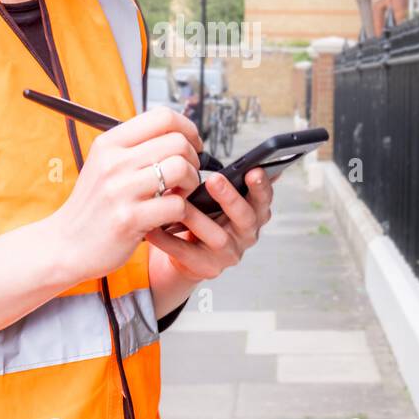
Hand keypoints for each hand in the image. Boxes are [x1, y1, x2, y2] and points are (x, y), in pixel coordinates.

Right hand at [49, 107, 201, 282]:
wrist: (66, 244)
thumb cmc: (93, 206)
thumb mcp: (104, 165)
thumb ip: (135, 147)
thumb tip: (177, 132)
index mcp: (109, 143)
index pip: (163, 116)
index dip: (188, 128)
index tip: (192, 144)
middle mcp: (113, 162)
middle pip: (177, 142)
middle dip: (192, 159)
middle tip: (185, 176)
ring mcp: (120, 190)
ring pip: (180, 168)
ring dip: (190, 183)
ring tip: (178, 194)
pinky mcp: (129, 219)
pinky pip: (176, 204)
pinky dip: (182, 210)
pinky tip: (169, 215)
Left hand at [144, 166, 274, 280]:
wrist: (188, 253)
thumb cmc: (204, 214)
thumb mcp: (218, 196)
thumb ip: (229, 178)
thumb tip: (236, 151)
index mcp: (253, 212)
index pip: (264, 198)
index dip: (262, 186)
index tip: (254, 170)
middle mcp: (246, 234)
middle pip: (246, 217)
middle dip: (231, 198)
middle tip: (215, 179)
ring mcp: (228, 254)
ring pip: (218, 237)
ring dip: (198, 219)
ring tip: (180, 204)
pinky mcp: (206, 268)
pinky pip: (187, 254)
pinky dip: (169, 240)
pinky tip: (154, 228)